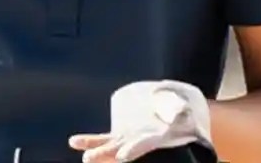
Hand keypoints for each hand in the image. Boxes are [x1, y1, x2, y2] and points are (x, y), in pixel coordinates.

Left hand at [69, 81, 213, 161]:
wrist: (181, 113)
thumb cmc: (186, 108)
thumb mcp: (186, 104)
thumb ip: (177, 105)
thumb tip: (171, 106)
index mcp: (161, 138)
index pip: (145, 145)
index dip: (135, 150)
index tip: (123, 157)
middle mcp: (143, 142)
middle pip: (123, 151)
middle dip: (106, 155)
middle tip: (89, 158)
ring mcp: (130, 140)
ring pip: (111, 148)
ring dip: (96, 152)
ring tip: (84, 156)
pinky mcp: (122, 135)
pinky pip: (104, 140)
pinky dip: (90, 142)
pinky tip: (75, 142)